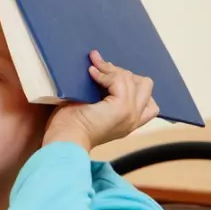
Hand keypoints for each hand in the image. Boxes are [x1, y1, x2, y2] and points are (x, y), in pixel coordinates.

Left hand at [43, 50, 158, 151]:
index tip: (104, 76)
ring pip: (132, 79)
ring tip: (93, 70)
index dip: (128, 81)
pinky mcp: (122, 107)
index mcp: (129, 122)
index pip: (145, 96)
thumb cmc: (70, 126)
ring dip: (111, 70)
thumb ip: (103, 97)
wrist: (65, 140)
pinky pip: (120, 80)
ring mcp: (131, 113)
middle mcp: (135, 118)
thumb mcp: (92, 109)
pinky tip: (91, 73)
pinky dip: (105, 73)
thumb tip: (102, 70)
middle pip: (145, 84)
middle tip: (100, 70)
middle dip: (122, 73)